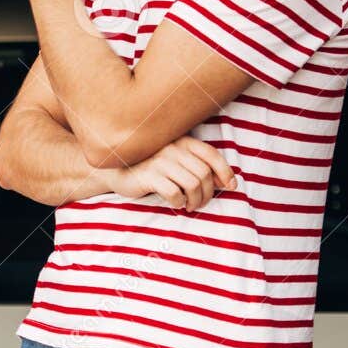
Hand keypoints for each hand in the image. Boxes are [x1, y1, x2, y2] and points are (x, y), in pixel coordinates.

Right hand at [111, 136, 236, 210]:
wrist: (117, 170)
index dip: (226, 172)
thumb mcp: (175, 161)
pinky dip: (179, 202)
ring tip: (190, 206)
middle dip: (208, 194)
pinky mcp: (148, 175)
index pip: (212, 155)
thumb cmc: (151, 168)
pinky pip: (174, 193)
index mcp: (182, 141)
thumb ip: (197, 166)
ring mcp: (160, 161)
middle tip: (200, 204)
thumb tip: (225, 182)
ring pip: (193, 184)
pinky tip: (176, 204)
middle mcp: (173, 148)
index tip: (231, 187)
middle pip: (204, 174)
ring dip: (195, 201)